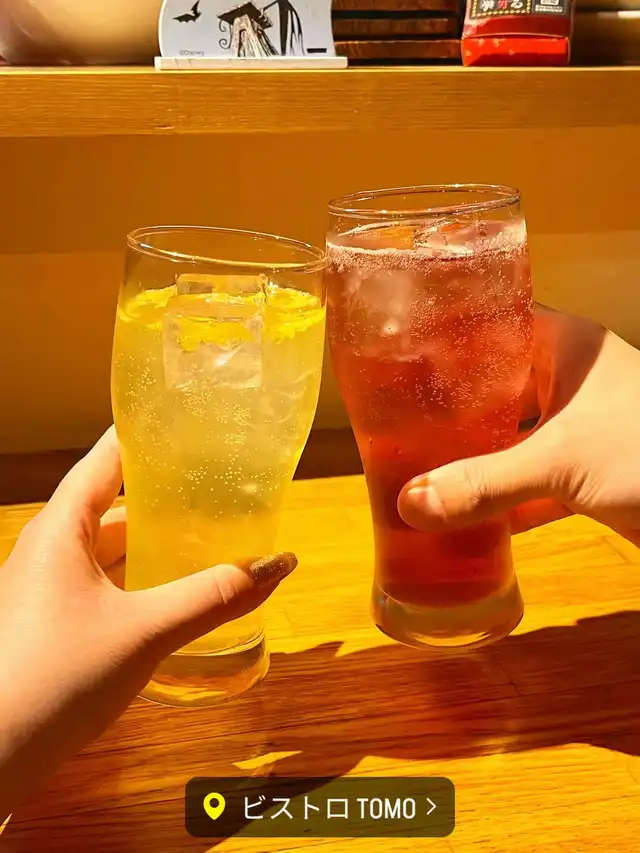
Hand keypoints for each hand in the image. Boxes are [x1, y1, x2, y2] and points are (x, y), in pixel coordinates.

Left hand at [0, 428, 296, 819]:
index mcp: (60, 528)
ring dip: (155, 544)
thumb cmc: (55, 679)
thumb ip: (214, 597)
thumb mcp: (145, 632)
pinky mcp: (52, 621)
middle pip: (113, 503)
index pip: (106, 457)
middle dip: (165, 495)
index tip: (191, 418)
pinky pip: (104, 583)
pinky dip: (140, 579)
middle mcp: (49, 548)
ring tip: (210, 537)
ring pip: (110, 548)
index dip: (147, 433)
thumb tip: (280, 564)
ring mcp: (46, 587)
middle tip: (220, 485)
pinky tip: (175, 592)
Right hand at [398, 305, 639, 546]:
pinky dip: (502, 498)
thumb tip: (409, 506)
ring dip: (472, 456)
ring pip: (510, 435)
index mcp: (565, 348)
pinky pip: (531, 480)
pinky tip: (461, 514)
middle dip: (448, 407)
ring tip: (412, 463)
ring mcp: (580, 429)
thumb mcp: (560, 462)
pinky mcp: (588, 474)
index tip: (394, 356)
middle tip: (391, 419)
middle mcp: (569, 382)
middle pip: (494, 385)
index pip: (493, 323)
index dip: (445, 336)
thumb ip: (484, 483)